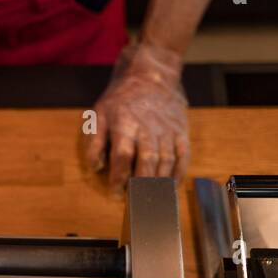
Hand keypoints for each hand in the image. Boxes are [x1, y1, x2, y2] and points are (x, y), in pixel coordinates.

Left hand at [87, 41, 189, 189]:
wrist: (150, 76)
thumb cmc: (121, 99)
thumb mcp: (98, 114)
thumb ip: (94, 141)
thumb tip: (95, 167)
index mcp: (125, 124)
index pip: (122, 156)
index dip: (119, 177)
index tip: (115, 193)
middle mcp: (148, 129)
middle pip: (147, 161)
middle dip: (141, 184)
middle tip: (135, 201)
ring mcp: (167, 130)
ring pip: (166, 161)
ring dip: (159, 183)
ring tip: (151, 198)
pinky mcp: (181, 131)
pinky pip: (183, 155)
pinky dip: (179, 173)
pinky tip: (171, 186)